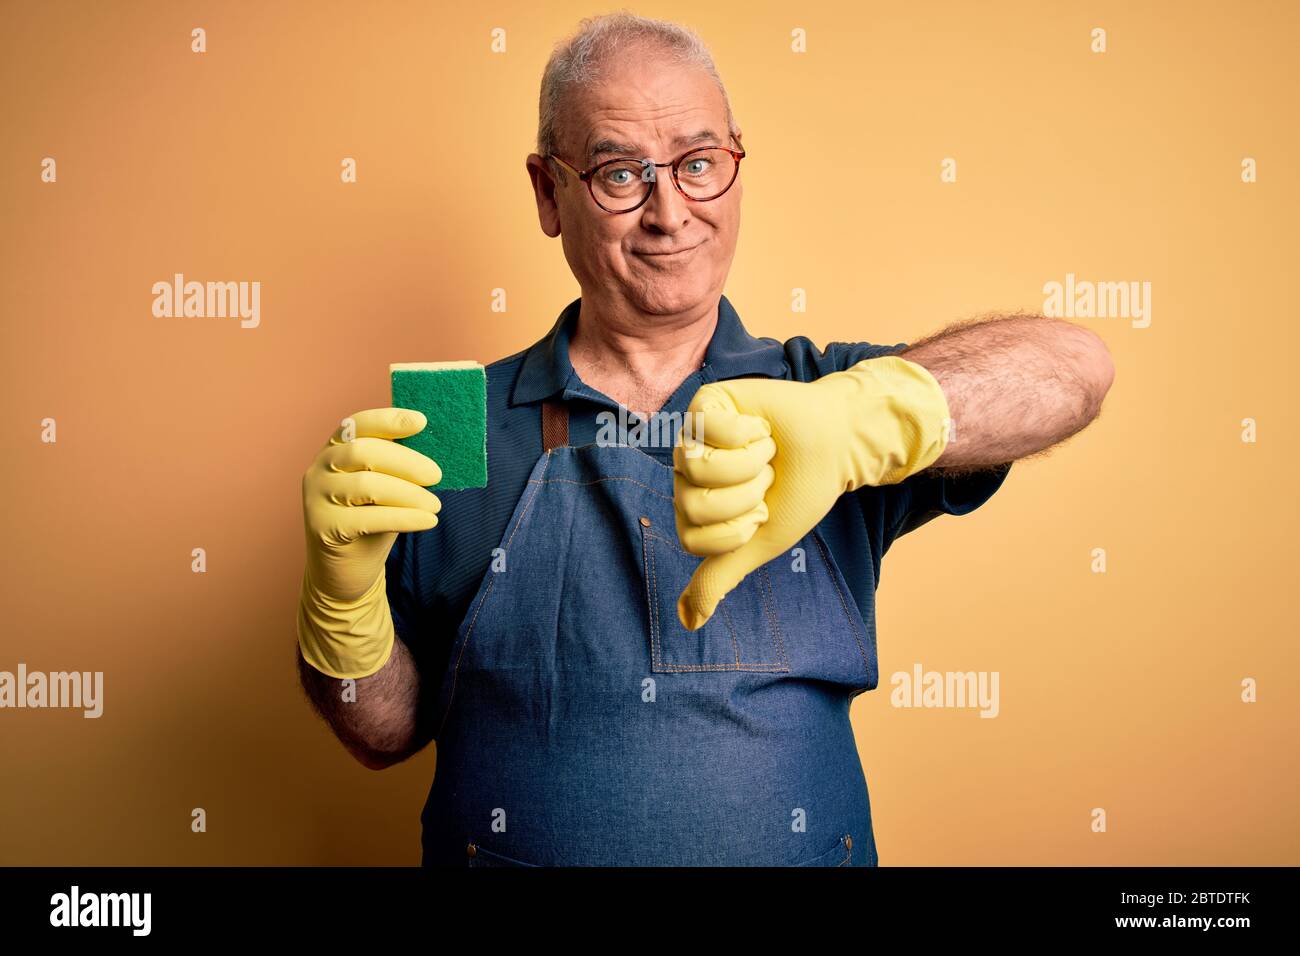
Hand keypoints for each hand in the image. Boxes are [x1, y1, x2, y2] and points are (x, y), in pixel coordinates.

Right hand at [298, 407, 441, 677]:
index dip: (389, 419)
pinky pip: (368, 519)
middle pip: (363, 452)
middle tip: (436, 475)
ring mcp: (316, 499)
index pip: (359, 424)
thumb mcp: (387, 489)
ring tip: (435, 505)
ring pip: (367, 485)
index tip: (421, 421)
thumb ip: (398, 468)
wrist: (345, 573)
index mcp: (334, 450)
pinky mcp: (322, 528)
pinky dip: (404, 518)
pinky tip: (428, 521)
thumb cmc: (371, 523)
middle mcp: (319, 469)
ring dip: (408, 494)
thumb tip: (435, 449)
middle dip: (406, 461)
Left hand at [674, 356, 949, 629]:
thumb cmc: (798, 493)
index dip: (738, 530)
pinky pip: (711, 429)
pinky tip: (761, 427)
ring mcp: (691, 438)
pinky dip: (749, 432)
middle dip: (748, 496)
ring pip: (703, 468)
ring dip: (751, 463)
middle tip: (767, 479)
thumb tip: (687, 623)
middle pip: (695, 504)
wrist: (836, 447)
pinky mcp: (704, 405)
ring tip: (766, 451)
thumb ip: (721, 577)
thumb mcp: (761, 543)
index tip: (763, 512)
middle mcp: (684, 475)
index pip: (693, 538)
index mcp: (693, 509)